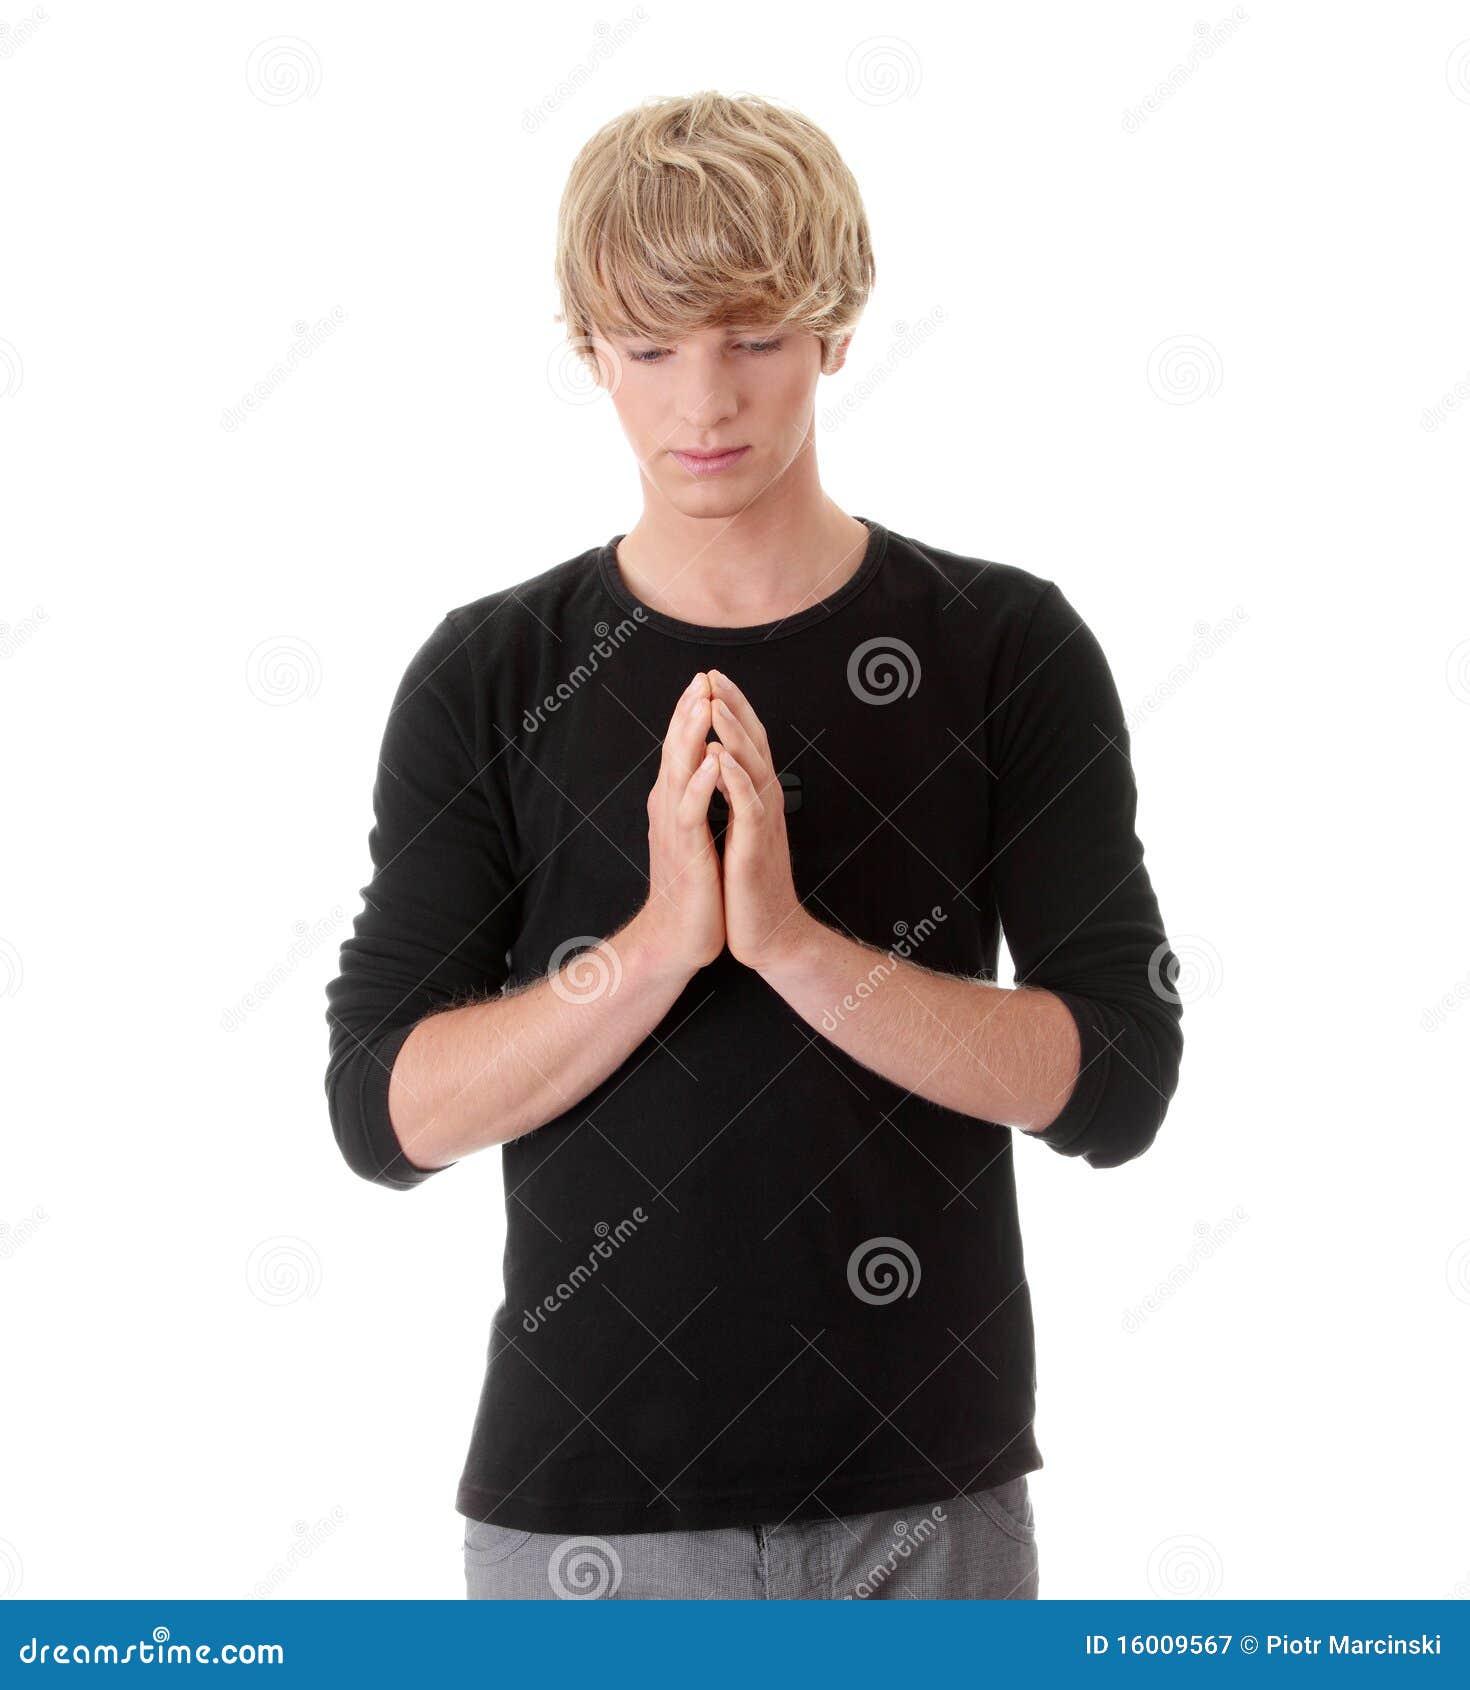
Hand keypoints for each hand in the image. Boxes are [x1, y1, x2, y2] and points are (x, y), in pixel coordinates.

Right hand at [635, 671, 725, 974]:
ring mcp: (675, 829)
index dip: (690, 714)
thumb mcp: (692, 835)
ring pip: (680, 772)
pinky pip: (692, 811)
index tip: (705, 681)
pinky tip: (711, 761)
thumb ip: (692, 802)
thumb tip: (694, 771)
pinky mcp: (686, 852)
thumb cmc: (692, 888)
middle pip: (676, 750)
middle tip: (702, 677)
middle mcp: (669, 809)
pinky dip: (701, 783)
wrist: (678, 937)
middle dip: (689, 713)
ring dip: (692, 736)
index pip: (682, 749)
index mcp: (675, 803)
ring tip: (703, 704)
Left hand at [706, 669, 812, 973]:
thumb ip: (735, 798)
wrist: (769, 935)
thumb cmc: (750, 887)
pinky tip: (720, 755)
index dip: (731, 709)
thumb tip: (721, 766)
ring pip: (751, 767)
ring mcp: (763, 824)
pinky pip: (748, 805)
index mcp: (756, 798)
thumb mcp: (739, 833)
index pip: (745, 743)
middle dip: (733, 707)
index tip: (710, 679)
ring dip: (734, 733)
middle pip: (752, 744)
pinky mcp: (756, 847)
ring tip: (716, 703)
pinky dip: (734, 778)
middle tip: (712, 675)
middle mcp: (764, 803)